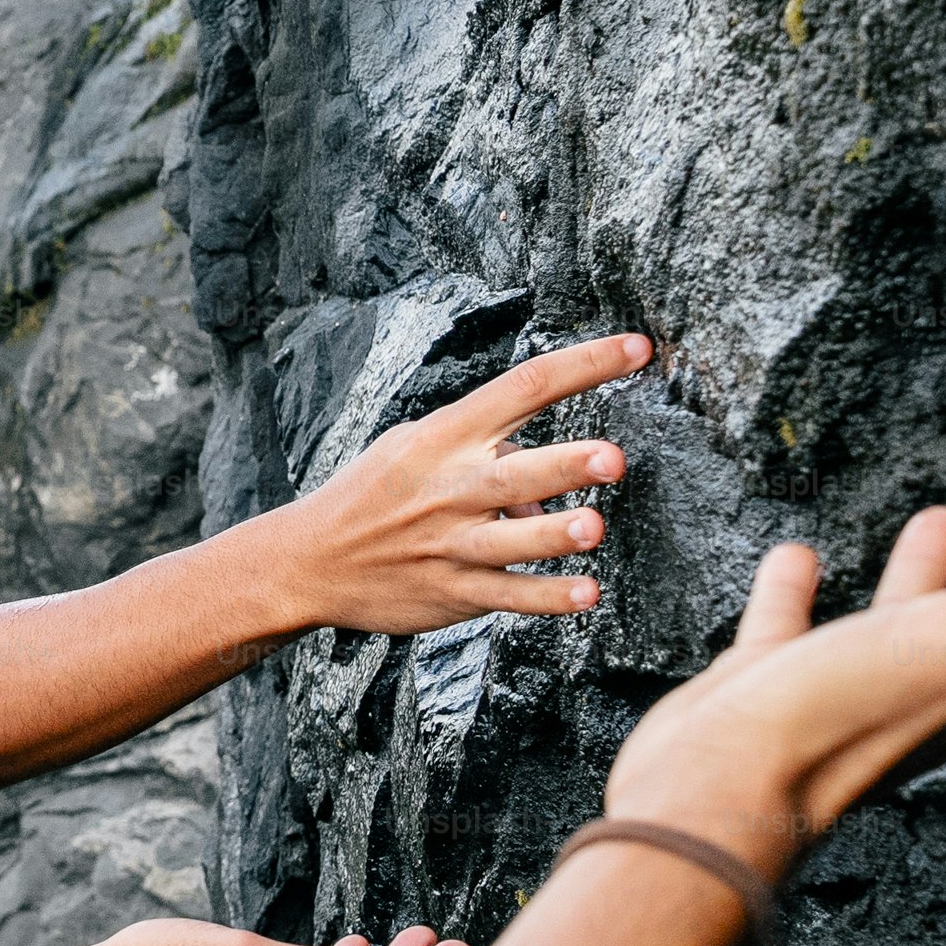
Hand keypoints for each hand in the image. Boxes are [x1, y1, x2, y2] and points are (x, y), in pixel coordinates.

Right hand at [267, 334, 650, 634]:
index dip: (584, 365)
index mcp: (446, 436)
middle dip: (563, 465)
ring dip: (554, 535)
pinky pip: (508, 596)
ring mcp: (451, 544)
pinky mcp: (452, 592)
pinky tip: (586, 595)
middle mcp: (451, 488)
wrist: (307, 563)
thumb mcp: (413, 447)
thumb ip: (481, 447)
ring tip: (594, 528)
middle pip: (514, 473)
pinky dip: (547, 597)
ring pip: (511, 542)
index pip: (523, 387)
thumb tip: (547, 468)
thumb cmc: (373, 495)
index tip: (638, 348)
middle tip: (611, 459)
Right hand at [600, 503, 945, 880]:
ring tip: (937, 518)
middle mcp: (928, 690)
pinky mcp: (773, 689)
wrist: (721, 789)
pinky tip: (799, 558)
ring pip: (902, 622)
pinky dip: (803, 591)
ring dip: (925, 573)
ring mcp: (849, 690)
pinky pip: (795, 628)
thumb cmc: (846, 720)